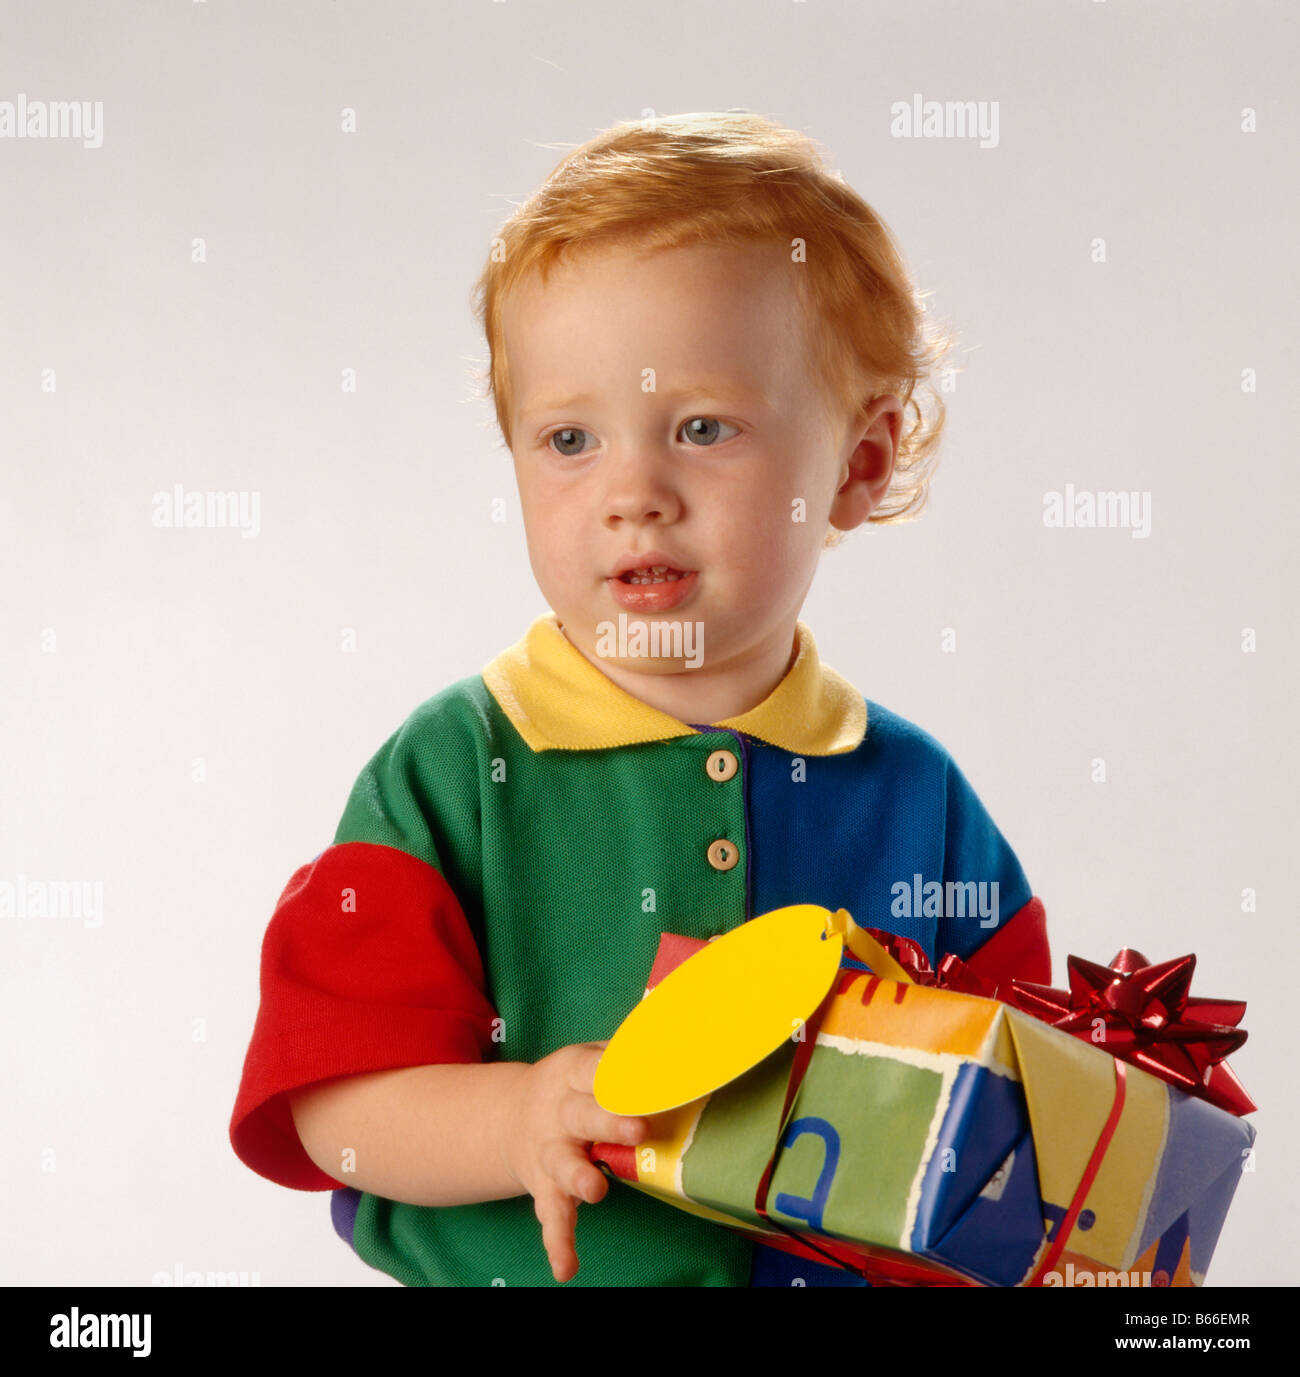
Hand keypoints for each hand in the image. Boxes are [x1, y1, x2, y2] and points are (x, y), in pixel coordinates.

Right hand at [499, 1040, 648, 1282]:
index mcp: (572, 1074)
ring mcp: (550, 1153)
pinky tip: (566, 1269)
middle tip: (639, 1129)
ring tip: (596, 1191)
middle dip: (609, 1123)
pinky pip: (551, 1217)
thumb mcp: (591, 1059)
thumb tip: (684, 1039)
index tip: (649, 1075)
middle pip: (582, 1116)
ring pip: (563, 1166)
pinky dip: (558, 1243)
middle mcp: (558, 1113)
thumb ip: (631, 1054)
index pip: (596, 1069)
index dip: (619, 1072)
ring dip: (579, 1179)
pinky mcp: (545, 1189)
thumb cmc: (574, 1086)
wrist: (509, 1118)